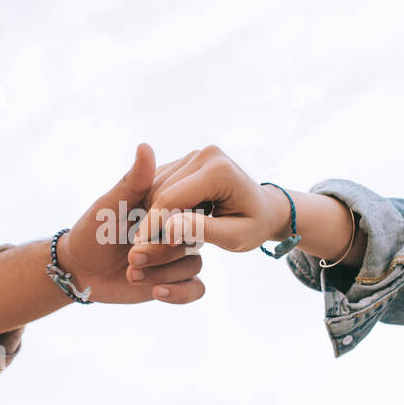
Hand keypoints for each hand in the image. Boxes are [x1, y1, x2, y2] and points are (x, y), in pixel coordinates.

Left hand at [57, 143, 205, 304]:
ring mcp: (177, 257)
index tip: (146, 228)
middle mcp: (176, 230)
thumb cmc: (92, 231)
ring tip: (132, 272)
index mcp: (167, 208)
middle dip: (163, 251)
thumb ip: (133, 181)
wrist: (80, 269)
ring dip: (163, 272)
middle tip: (132, 256)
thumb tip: (146, 147)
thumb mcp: (109, 205)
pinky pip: (196, 289)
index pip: (190, 207)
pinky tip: (156, 291)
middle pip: (194, 239)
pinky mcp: (175, 282)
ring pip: (194, 265)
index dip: (173, 220)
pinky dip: (179, 293)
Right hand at [129, 145, 288, 252]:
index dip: (151, 225)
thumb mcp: (234, 237)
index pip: (170, 199)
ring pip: (155, 187)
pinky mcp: (186, 160)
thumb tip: (168, 228)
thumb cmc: (253, 226)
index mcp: (218, 171)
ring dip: (153, 214)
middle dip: (151, 221)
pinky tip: (169, 224)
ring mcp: (194, 155)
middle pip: (159, 191)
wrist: (265, 209)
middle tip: (149, 250)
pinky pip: (159, 183)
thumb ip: (201, 231)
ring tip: (164, 239)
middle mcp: (205, 155)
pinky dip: (158, 205)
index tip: (138, 249)